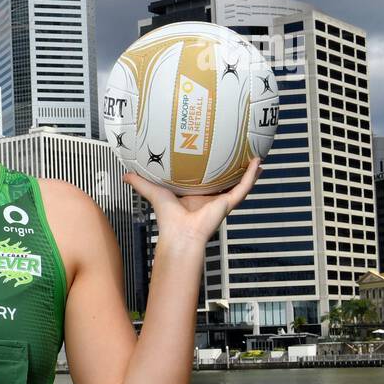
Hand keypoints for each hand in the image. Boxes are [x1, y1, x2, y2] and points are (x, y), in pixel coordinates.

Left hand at [122, 155, 262, 247]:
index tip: (214, 151)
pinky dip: (251, 176)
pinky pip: (244, 187)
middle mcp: (210, 197)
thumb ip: (141, 182)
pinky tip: (258, 163)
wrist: (180, 233)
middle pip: (226, 179)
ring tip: (256, 156)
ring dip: (249, 170)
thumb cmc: (167, 217)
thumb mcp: (154, 192)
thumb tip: (125, 173)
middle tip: (240, 150)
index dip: (210, 166)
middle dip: (234, 167)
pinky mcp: (229, 203)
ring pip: (239, 182)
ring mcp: (222, 200)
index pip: (206, 178)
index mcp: (196, 194)